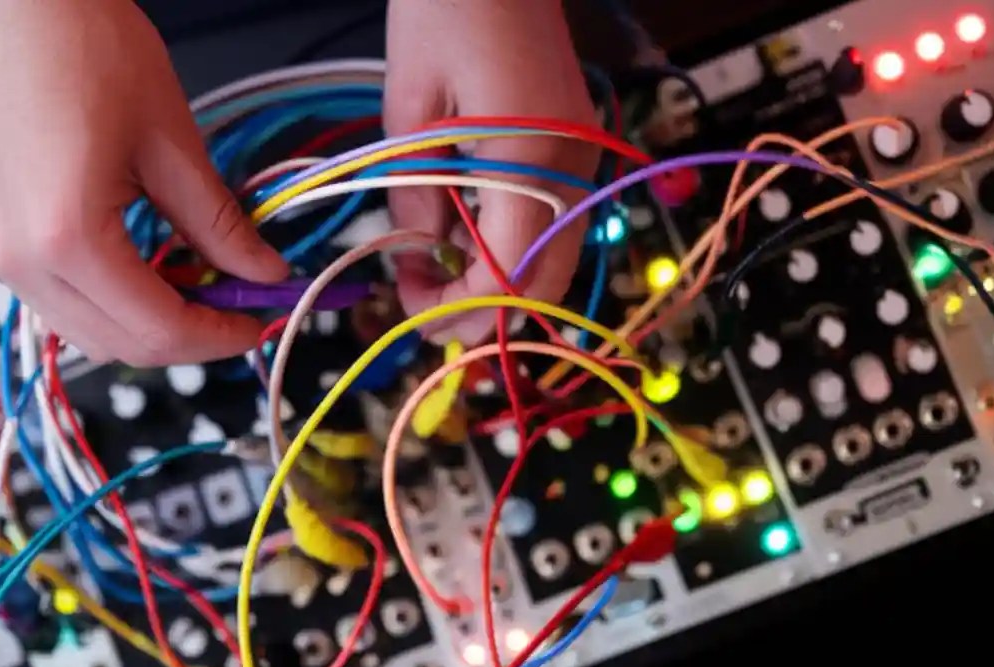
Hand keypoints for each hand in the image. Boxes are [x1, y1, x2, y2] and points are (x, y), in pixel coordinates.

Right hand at [0, 0, 286, 365]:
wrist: (22, 10)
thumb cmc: (82, 50)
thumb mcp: (174, 145)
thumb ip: (220, 226)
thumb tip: (262, 270)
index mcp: (66, 239)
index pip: (158, 330)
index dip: (219, 337)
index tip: (259, 323)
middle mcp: (21, 259)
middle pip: (122, 346)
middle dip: (189, 337)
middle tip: (241, 308)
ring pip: (90, 334)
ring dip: (150, 325)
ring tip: (202, 289)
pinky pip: (61, 305)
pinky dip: (113, 304)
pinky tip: (152, 274)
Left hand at [384, 0, 597, 343]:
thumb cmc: (446, 8)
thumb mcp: (410, 105)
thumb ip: (414, 190)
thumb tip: (418, 255)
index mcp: (531, 159)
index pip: (507, 274)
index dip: (460, 309)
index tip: (412, 308)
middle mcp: (573, 168)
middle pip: (547, 281)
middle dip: (487, 310)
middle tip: (427, 310)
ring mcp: (584, 156)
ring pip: (556, 256)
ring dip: (501, 281)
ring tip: (438, 275)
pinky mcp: (577, 143)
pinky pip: (555, 220)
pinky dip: (515, 245)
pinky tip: (465, 233)